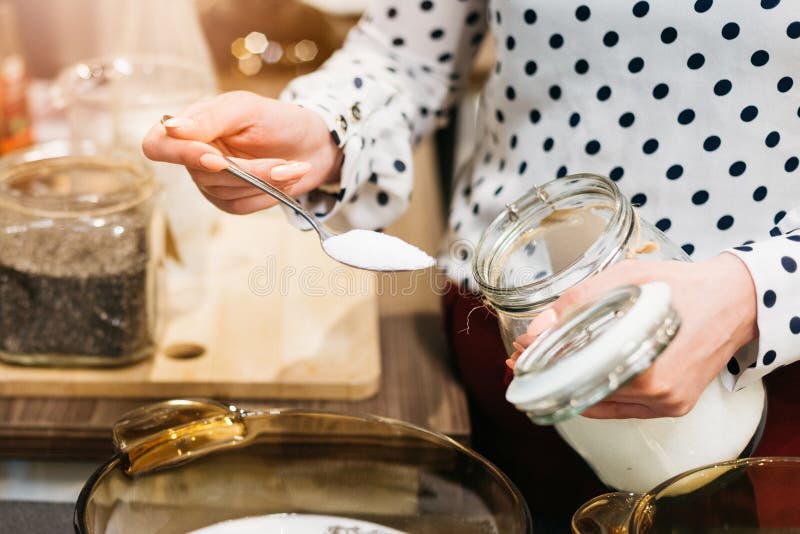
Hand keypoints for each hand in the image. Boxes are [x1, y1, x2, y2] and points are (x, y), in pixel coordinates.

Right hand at [142, 91, 342, 213]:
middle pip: (203, 175)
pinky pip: (239, 207)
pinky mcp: (229, 200)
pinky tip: (286, 180)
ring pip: (225, 193)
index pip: (158, 145)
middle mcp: (194, 155)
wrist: (312, 144)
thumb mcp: (248, 109)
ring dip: (264, 182)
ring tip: (292, 167)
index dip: (181, 155)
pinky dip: (267, 196)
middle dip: (249, 171)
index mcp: (192, 126)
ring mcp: (210, 181)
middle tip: (284, 163)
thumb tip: (171, 127)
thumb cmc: (278, 120)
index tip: (217, 158)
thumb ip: (212, 117)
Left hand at [507, 255, 757, 418]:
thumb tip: (535, 331)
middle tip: (525, 357)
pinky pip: (622, 406)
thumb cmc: (678, 286)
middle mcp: (656, 395)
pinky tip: (581, 373)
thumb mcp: (622, 282)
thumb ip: (575, 306)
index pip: (572, 377)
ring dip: (571, 384)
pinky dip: (597, 391)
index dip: (539, 366)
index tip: (517, 355)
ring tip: (549, 360)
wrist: (732, 300)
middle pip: (583, 392)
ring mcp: (666, 405)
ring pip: (600, 402)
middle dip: (549, 374)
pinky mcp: (673, 407)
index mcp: (642, 367)